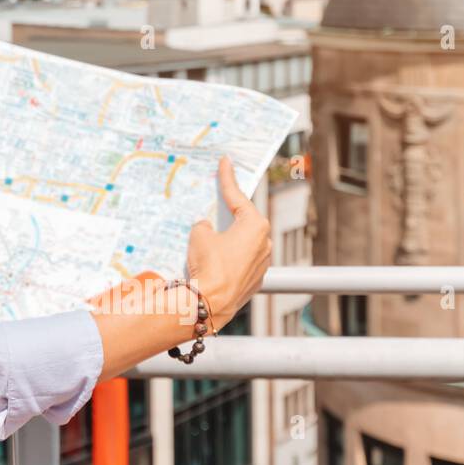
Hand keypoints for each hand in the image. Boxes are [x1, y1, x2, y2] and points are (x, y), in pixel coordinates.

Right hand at [185, 156, 271, 326]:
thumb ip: (204, 225)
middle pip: (245, 220)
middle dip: (230, 212)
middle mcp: (264, 242)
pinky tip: (215, 259)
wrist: (210, 302)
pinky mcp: (255, 280)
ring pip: (245, 242)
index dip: (228, 178)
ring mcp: (262, 263)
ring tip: (212, 237)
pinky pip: (242, 260)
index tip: (226, 162)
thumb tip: (206, 227)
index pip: (237, 196)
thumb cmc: (209, 265)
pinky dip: (230, 256)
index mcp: (255, 225)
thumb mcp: (199, 235)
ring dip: (230, 237)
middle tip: (219, 201)